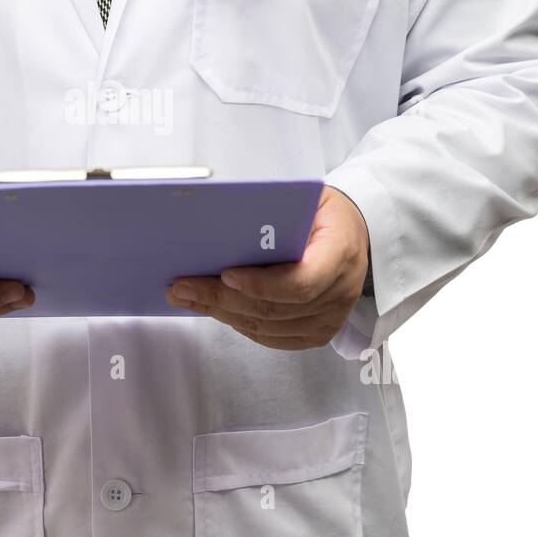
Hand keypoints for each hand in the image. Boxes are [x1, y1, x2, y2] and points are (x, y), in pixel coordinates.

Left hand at [165, 186, 368, 350]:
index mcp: (340, 251)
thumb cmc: (325, 213)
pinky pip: (274, 338)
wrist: (354, 233)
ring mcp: (332, 317)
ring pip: (268, 327)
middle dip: (222, 298)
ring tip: (188, 297)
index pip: (301, 282)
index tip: (226, 274)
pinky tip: (216, 309)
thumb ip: (276, 211)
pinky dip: (241, 325)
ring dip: (223, 313)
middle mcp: (341, 290)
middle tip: (183, 287)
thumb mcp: (308, 198)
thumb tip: (223, 220)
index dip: (261, 284)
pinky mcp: (320, 332)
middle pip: (275, 308)